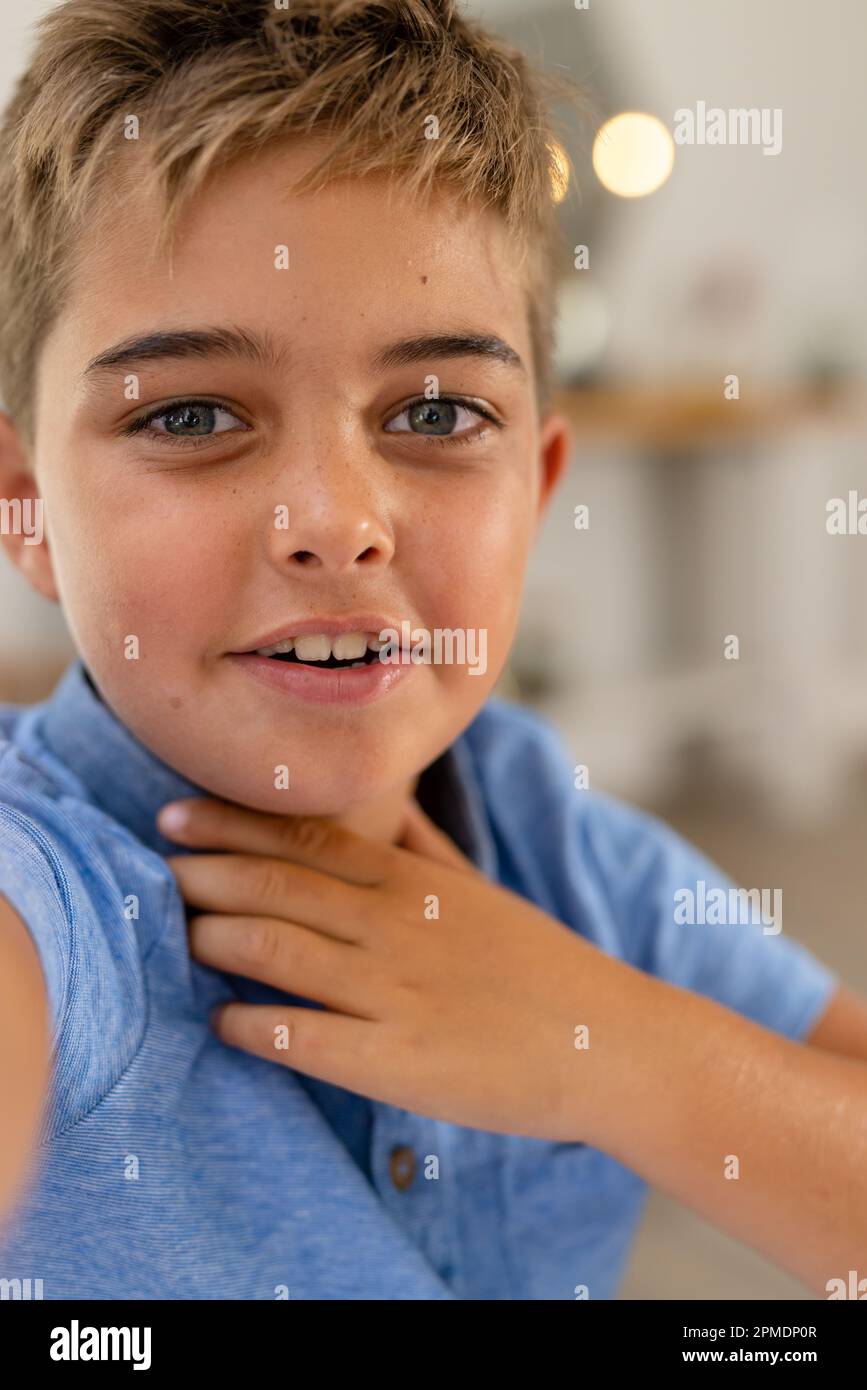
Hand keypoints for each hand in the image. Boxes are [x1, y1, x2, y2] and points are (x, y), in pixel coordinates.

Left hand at [160, 795, 638, 1141]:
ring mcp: (397, 992)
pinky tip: (223, 1023)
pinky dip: (255, 1027)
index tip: (171, 818)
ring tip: (179, 939)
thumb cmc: (541, 965)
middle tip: (155, 874)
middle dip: (204, 875)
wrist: (610, 1043)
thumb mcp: (482, 889)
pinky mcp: (402, 1062)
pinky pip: (309, 1041)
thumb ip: (423, 846)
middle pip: (276, 886)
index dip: (229, 825)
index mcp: (413, 881)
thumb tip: (382, 803)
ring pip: (279, 952)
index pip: (303, 836)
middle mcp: (396, 925)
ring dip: (216, 941)